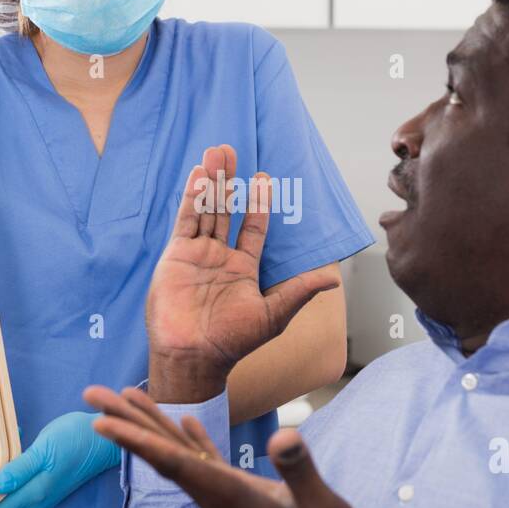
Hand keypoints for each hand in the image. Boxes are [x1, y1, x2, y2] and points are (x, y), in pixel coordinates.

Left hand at [0, 411, 120, 507]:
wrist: (105, 440)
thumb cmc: (76, 440)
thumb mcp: (46, 450)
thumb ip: (20, 469)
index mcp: (33, 494)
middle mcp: (35, 500)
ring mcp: (41, 495)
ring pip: (5, 494)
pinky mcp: (45, 486)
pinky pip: (16, 486)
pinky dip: (5, 472)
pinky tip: (7, 452)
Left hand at [87, 384, 379, 507]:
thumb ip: (300, 472)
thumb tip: (285, 435)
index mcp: (229, 495)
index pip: (172, 462)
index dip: (135, 440)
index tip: (99, 422)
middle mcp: (217, 495)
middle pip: (160, 453)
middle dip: (125, 422)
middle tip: (90, 392)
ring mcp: (225, 497)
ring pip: (178, 454)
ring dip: (149, 425)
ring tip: (124, 396)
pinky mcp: (240, 497)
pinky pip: (206, 463)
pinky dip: (192, 440)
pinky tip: (186, 424)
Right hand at [147, 145, 339, 402]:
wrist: (194, 357)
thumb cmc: (234, 342)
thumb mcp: (273, 315)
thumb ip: (299, 292)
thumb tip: (332, 279)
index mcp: (244, 268)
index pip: (254, 228)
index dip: (260, 203)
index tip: (264, 177)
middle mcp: (220, 257)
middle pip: (227, 210)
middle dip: (230, 181)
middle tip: (232, 150)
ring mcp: (197, 254)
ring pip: (206, 210)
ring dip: (212, 182)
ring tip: (216, 152)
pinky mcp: (176, 256)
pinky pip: (186, 221)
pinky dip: (192, 198)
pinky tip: (198, 176)